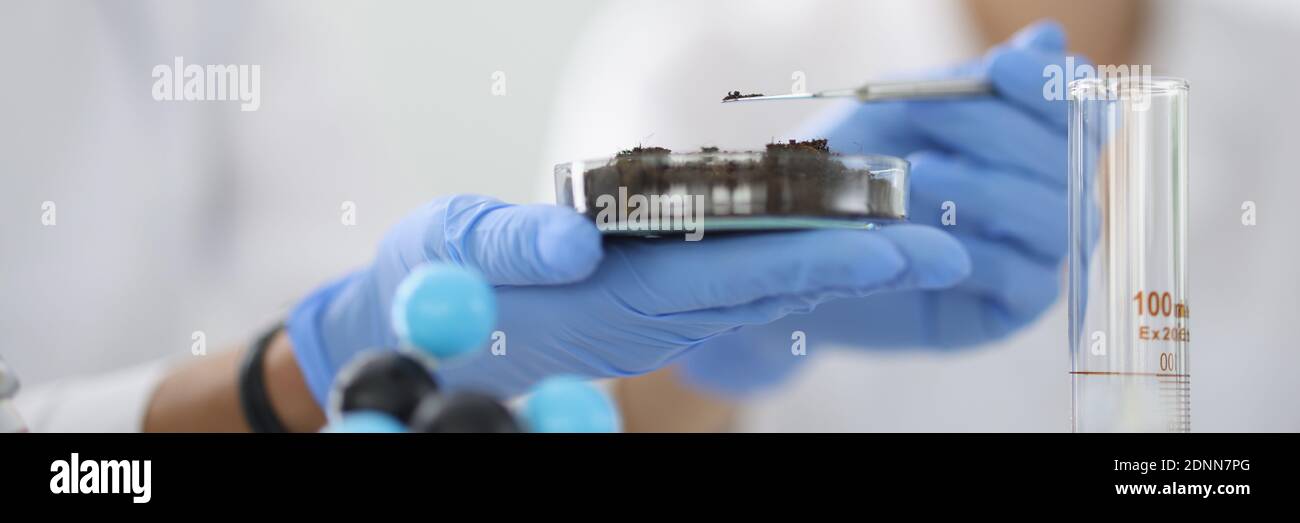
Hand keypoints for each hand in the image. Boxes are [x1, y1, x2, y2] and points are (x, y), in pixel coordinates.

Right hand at [287, 195, 969, 401]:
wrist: (418, 324)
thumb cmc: (429, 281)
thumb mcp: (453, 249)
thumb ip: (515, 245)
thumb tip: (576, 242)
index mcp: (616, 295)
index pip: (730, 277)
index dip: (811, 260)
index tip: (889, 247)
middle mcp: (654, 307)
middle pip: (772, 286)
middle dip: (862, 266)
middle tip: (950, 246)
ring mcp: (659, 306)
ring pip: (766, 286)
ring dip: (844, 263)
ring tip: (922, 236)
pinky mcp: (654, 297)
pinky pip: (738, 282)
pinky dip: (796, 260)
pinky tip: (843, 239)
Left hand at [678, 20, 1075, 396]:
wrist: (795, 256)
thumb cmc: (848, 172)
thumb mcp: (894, 115)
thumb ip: (967, 82)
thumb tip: (1050, 38)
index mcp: (1034, 138)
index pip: (1078, 104)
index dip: (1048, 84)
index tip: (997, 68)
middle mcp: (1052, 192)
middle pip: (1070, 156)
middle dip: (995, 127)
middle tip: (923, 112)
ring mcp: (1040, 252)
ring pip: (1054, 215)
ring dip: (985, 187)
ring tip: (917, 175)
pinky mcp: (1015, 308)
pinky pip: (1023, 276)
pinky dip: (975, 251)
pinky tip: (925, 238)